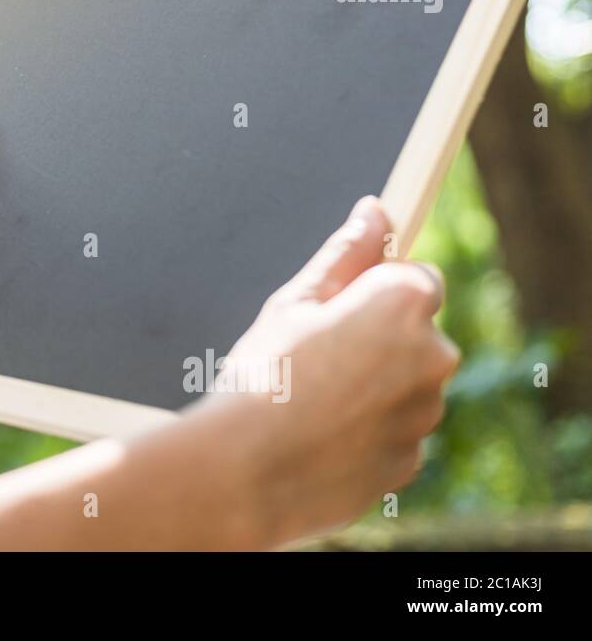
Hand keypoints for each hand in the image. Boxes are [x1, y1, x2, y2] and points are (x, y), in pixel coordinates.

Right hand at [212, 196, 458, 545]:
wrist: (246, 469)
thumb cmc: (264, 374)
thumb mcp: (294, 300)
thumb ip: (345, 252)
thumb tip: (375, 210)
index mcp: (404, 302)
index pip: (418, 278)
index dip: (374, 289)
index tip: (337, 306)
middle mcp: (433, 356)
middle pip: (414, 336)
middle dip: (376, 341)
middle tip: (312, 354)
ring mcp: (425, 414)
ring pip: (403, 388)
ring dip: (370, 389)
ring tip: (308, 400)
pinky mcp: (410, 462)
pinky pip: (392, 434)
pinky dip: (364, 433)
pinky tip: (317, 436)